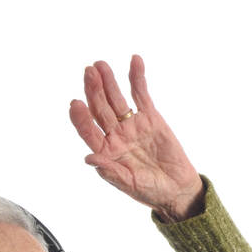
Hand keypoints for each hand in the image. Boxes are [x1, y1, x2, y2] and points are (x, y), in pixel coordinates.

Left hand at [69, 56, 203, 218]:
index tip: (74, 103)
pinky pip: (141, 94)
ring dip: (109, 81)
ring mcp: (132, 124)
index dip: (80, 118)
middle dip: (93, 91)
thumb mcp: (129, 184)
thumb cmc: (150, 191)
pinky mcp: (150, 118)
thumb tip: (88, 158)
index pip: (88, 131)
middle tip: (88, 71)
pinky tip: (135, 60)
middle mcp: (115, 135)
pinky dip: (138, 78)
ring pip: (117, 99)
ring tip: (100, 65)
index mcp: (106, 152)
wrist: (176, 189)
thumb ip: (110, 171)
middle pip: (100, 109)